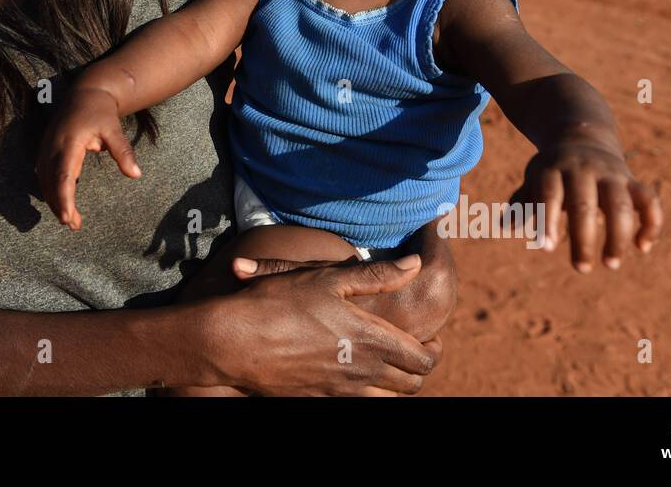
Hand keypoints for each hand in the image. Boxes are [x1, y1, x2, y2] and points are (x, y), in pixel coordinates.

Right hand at [34, 87, 140, 229]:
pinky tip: (61, 203)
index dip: (64, 199)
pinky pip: (44, 175)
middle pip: (51, 183)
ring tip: (71, 220)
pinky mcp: (45, 150)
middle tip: (74, 226)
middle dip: (60, 206)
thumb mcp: (114, 130)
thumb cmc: (101, 112)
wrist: (85, 93)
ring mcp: (46, 148)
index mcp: (69, 143)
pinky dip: (51, 191)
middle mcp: (52, 147)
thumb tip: (136, 174)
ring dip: (55, 201)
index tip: (68, 218)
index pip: (64, 177)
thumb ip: (123, 152)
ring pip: (44, 181)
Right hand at [198, 255, 442, 395]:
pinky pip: (357, 405)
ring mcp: (341, 391)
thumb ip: (376, 275)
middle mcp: (362, 371)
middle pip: (411, 384)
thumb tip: (415, 266)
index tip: (432, 338)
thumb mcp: (328, 278)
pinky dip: (366, 394)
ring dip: (394, 385)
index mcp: (371, 339)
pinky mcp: (319, 401)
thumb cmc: (280, 302)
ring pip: (387, 400)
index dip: (435, 349)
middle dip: (418, 369)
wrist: (234, 341)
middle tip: (412, 351)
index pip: (423, 358)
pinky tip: (352, 374)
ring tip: (386, 365)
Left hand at [509, 135, 662, 271]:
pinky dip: (651, 223)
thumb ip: (523, 201)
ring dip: (618, 237)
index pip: (548, 194)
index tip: (547, 249)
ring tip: (610, 264)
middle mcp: (583, 170)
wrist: (583, 137)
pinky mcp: (633, 181)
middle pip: (584, 205)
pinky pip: (649, 201)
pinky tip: (642, 247)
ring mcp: (611, 174)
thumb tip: (506, 225)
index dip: (548, 221)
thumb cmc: (552, 169)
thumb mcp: (534, 178)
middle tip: (580, 269)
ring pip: (621, 205)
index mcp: (552, 169)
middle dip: (583, 239)